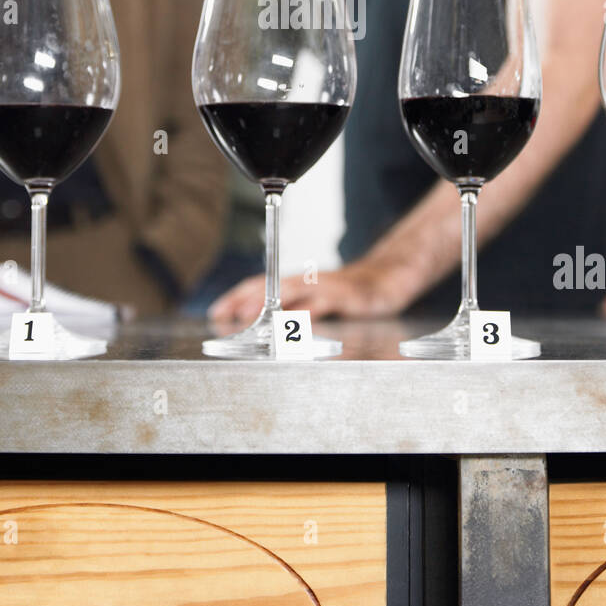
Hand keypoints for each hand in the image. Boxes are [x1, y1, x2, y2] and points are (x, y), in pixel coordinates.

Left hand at [208, 259, 414, 322]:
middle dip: (246, 299)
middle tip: (223, 314)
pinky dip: (310, 312)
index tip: (217, 310)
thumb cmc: (351, 293)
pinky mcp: (349, 296)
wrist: (389, 278)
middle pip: (271, 287)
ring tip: (249, 316)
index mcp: (298, 285)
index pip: (261, 286)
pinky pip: (326, 303)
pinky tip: (297, 323)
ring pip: (294, 292)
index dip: (237, 296)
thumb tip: (262, 326)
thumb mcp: (318, 303)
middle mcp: (309, 283)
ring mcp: (328, 288)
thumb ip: (293, 312)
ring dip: (269, 303)